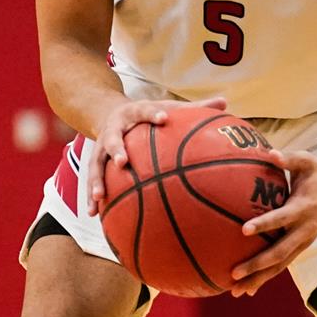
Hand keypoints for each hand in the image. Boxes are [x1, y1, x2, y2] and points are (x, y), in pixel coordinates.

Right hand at [86, 96, 226, 215]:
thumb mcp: (166, 107)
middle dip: (116, 150)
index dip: (152, 115)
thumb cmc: (147, 115)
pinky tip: (94, 214)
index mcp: (133, 113)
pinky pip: (93, 179)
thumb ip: (193, 108)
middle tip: (122, 162)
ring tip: (100, 196)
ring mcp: (101, 146)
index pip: (143, 111)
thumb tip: (224, 102)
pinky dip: (92, 196)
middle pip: (112, 139)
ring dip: (96, 180)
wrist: (110, 113)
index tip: (163, 119)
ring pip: (96, 163)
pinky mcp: (96, 161)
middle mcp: (114, 129)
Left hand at [229, 149, 316, 295]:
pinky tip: (249, 288)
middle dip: (257, 265)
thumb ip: (287, 158)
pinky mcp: (302, 246)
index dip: (264, 224)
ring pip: (281, 265)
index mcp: (303, 208)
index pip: (281, 218)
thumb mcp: (305, 159)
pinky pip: (283, 264)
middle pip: (279, 252)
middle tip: (234, 273)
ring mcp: (305, 241)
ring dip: (259, 278)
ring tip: (237, 291)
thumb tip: (269, 153)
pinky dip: (266, 276)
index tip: (243, 229)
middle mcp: (305, 229)